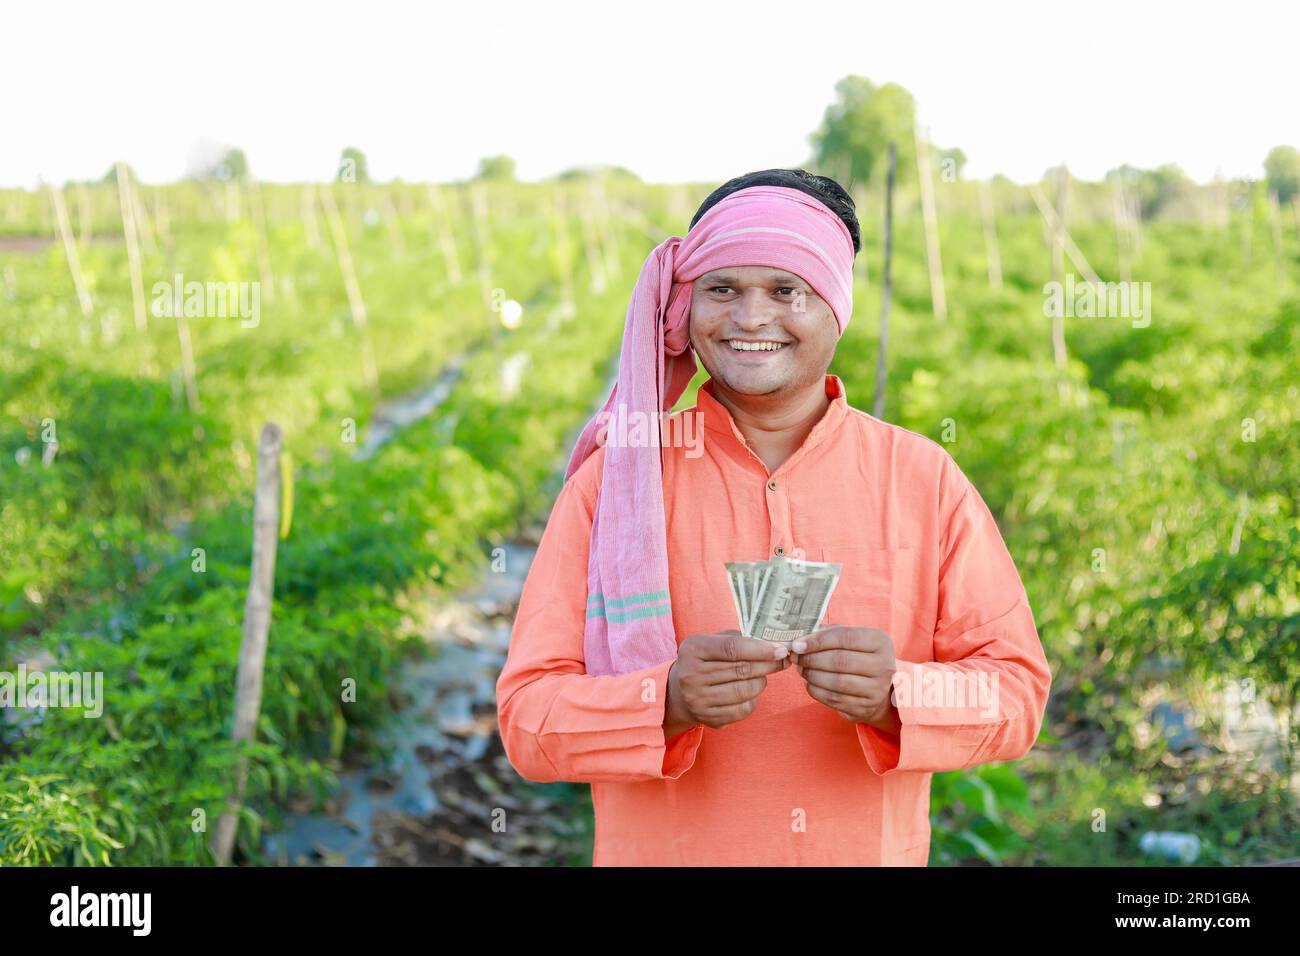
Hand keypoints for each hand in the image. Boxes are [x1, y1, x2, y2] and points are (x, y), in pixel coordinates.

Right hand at [665, 630, 790, 732]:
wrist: (678, 693)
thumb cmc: (702, 662)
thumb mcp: (709, 642)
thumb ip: (735, 639)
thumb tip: (769, 644)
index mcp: (693, 649)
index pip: (732, 648)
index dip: (760, 649)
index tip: (780, 650)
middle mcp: (692, 675)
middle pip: (741, 670)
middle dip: (767, 665)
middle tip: (782, 661)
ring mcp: (698, 699)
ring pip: (744, 690)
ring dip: (761, 682)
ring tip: (763, 676)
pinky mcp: (708, 717)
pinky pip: (742, 709)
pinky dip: (753, 699)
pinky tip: (751, 692)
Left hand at [791, 626, 897, 727]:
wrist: (875, 688)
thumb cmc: (856, 656)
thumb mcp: (849, 639)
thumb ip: (828, 633)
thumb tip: (801, 635)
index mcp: (880, 642)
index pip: (846, 638)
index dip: (818, 641)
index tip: (798, 644)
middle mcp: (884, 666)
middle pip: (841, 661)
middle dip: (812, 659)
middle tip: (796, 657)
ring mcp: (877, 689)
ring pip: (837, 682)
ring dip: (813, 675)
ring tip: (801, 669)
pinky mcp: (866, 707)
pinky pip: (835, 699)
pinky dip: (816, 691)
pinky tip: (809, 683)